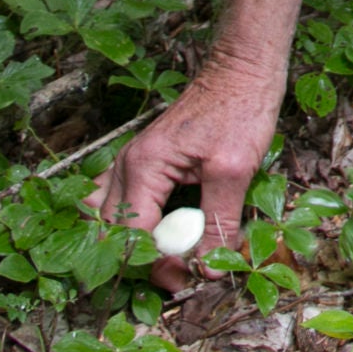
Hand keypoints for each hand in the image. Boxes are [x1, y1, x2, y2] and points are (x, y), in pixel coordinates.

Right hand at [86, 60, 284, 289]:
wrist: (242, 70)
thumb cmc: (240, 110)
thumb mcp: (234, 170)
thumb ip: (217, 222)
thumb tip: (208, 269)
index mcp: (143, 168)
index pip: (132, 236)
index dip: (156, 266)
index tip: (186, 281)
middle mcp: (127, 166)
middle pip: (113, 231)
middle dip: (141, 260)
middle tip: (178, 277)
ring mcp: (131, 162)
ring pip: (110, 217)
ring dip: (132, 243)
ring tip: (164, 260)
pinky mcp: (144, 161)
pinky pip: (121, 200)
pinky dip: (132, 222)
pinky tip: (156, 235)